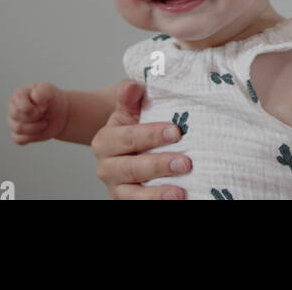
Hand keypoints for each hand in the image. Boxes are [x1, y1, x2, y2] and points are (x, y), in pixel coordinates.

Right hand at [8, 81, 69, 144]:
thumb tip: (36, 104)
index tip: (44, 106)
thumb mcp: (49, 90)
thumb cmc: (52, 99)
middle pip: (16, 116)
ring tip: (44, 123)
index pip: (20, 105)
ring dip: (35, 127)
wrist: (59, 113)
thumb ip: (41, 92)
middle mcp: (13, 108)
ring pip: (18, 129)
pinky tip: (39, 131)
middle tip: (43, 114)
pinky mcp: (18, 134)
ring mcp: (14, 122)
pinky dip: (32, 137)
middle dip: (34, 117)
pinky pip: (19, 140)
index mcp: (18, 95)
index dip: (33, 108)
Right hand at [91, 80, 192, 199]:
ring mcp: (117, 187)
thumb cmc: (134, 123)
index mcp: (105, 140)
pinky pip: (140, 205)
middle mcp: (107, 166)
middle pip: (132, 168)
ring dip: (158, 193)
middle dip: (159, 165)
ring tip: (180, 192)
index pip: (128, 138)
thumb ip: (129, 95)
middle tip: (186, 163)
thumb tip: (134, 87)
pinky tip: (176, 199)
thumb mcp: (129, 107)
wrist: (127, 144)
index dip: (151, 135)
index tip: (176, 132)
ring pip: (134, 194)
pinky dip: (156, 203)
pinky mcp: (128, 200)